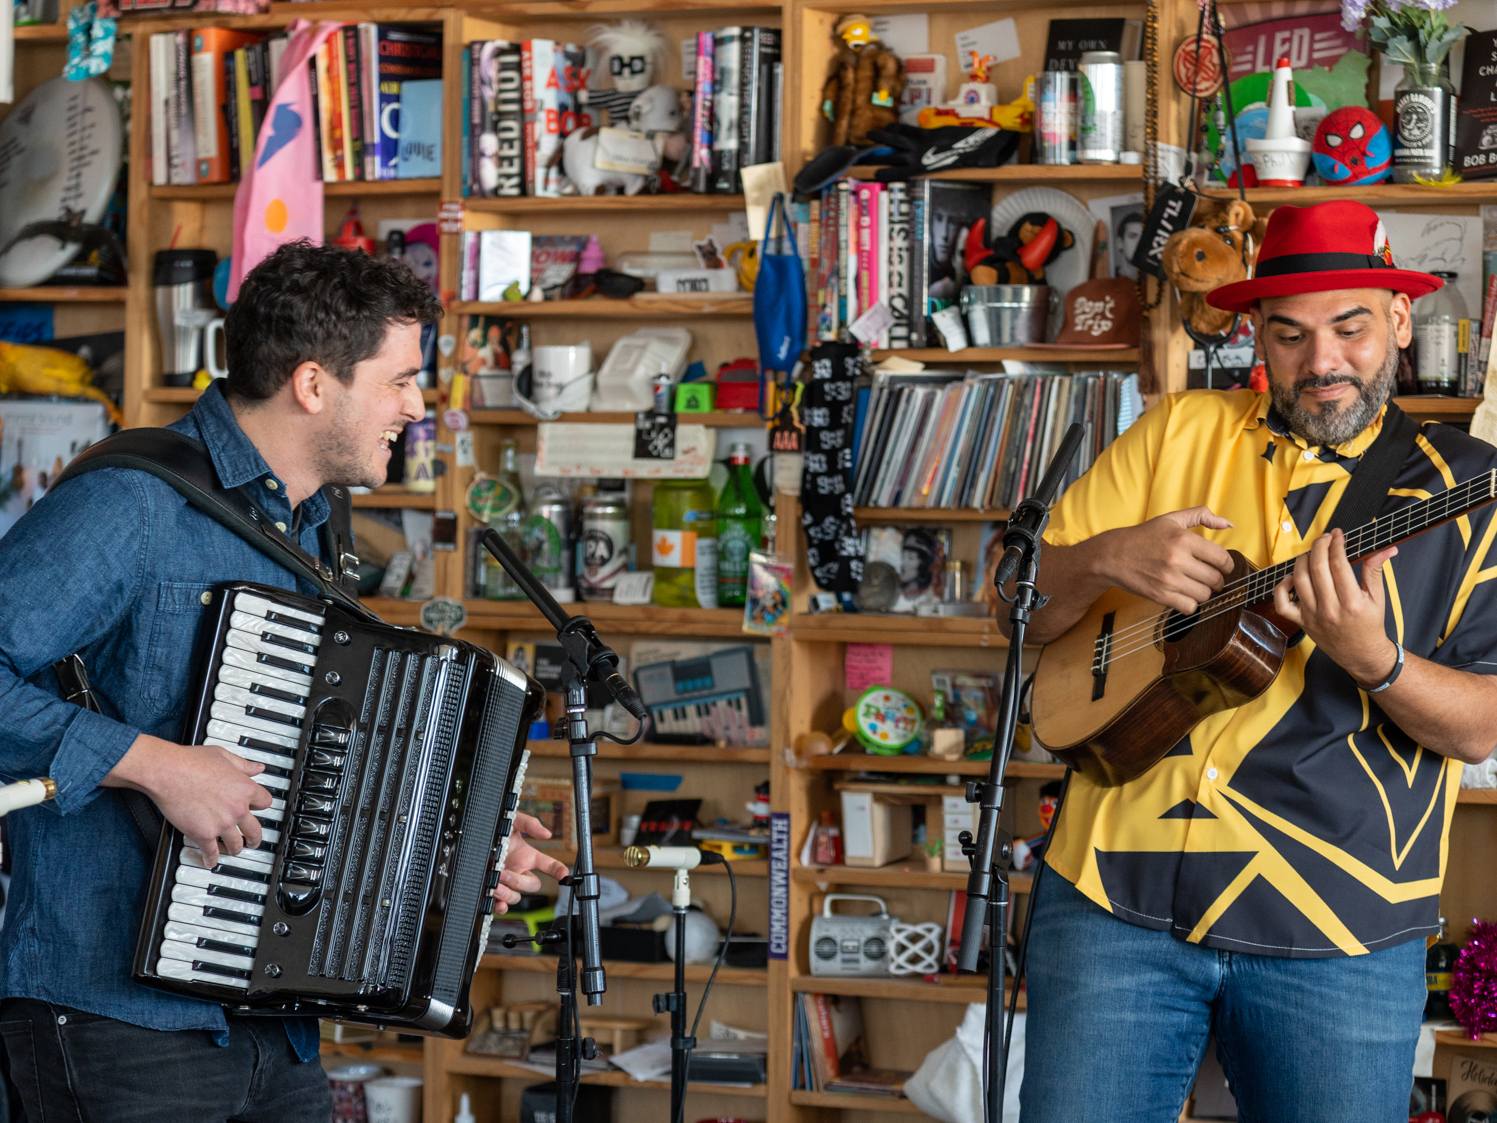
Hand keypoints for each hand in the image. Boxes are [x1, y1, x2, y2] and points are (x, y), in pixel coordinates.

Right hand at [102, 734, 270, 865]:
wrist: (168, 772)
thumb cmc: (192, 762)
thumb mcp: (224, 756)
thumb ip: (243, 765)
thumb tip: (257, 768)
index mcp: (245, 789)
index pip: (265, 802)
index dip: (261, 805)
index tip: (258, 808)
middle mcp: (238, 808)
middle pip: (255, 829)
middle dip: (255, 837)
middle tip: (253, 840)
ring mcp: (222, 823)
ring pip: (236, 844)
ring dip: (236, 849)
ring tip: (234, 850)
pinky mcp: (203, 834)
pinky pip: (212, 852)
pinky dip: (212, 859)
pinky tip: (211, 861)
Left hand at [492, 812, 569, 913]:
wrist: (472, 836)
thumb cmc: (495, 829)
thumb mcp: (513, 821)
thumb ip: (529, 824)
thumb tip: (546, 833)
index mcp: (527, 857)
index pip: (548, 865)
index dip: (558, 870)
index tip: (564, 875)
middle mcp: (519, 872)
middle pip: (531, 885)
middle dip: (519, 881)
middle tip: (504, 874)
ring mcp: (506, 882)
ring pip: (516, 897)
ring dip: (508, 894)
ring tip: (495, 886)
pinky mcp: (492, 890)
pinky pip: (500, 904)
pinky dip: (500, 907)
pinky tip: (497, 904)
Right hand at [1096, 506, 1235, 614]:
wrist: (1112, 555)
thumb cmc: (1143, 537)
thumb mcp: (1171, 519)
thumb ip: (1201, 515)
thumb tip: (1228, 524)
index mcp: (1183, 539)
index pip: (1222, 558)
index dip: (1227, 565)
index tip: (1223, 567)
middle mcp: (1177, 559)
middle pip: (1215, 579)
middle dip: (1216, 580)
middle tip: (1208, 577)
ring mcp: (1168, 579)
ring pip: (1204, 595)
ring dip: (1203, 592)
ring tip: (1194, 585)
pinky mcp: (1160, 596)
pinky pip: (1189, 607)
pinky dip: (1190, 604)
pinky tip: (1183, 595)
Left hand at [1272, 529, 1399, 685]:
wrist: (1361, 654)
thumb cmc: (1370, 625)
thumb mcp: (1378, 598)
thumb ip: (1376, 571)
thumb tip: (1385, 549)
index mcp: (1352, 602)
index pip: (1338, 564)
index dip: (1336, 544)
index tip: (1338, 534)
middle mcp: (1330, 609)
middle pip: (1317, 568)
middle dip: (1319, 546)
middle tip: (1325, 538)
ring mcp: (1312, 616)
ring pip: (1299, 580)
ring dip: (1302, 560)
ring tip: (1312, 552)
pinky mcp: (1301, 622)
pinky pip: (1281, 603)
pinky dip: (1282, 587)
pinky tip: (1292, 577)